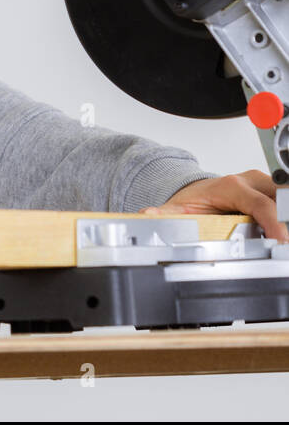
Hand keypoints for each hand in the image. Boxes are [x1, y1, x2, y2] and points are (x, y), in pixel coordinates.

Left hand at [142, 169, 288, 241]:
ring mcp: (262, 184)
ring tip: (279, 240)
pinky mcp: (269, 190)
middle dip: (284, 219)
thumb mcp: (177, 209)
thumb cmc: (192, 199)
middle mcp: (249, 181)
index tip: (281, 241)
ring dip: (283, 218)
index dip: (275, 224)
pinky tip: (278, 233)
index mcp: (230, 186)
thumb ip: (165, 215)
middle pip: (279, 199)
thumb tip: (149, 216)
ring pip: (283, 198)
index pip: (261, 205)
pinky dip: (282, 217)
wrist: (195, 189)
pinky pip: (282, 202)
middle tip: (282, 243)